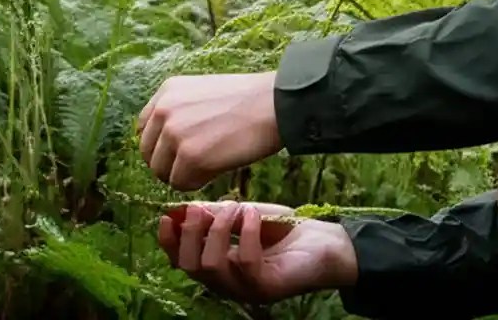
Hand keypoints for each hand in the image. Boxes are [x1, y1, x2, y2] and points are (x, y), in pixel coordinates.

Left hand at [138, 72, 282, 189]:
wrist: (277, 104)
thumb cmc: (252, 100)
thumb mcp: (206, 92)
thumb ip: (181, 111)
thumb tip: (169, 141)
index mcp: (167, 92)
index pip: (145, 129)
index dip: (162, 145)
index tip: (182, 151)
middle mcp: (164, 110)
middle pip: (149, 154)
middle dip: (171, 163)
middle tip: (199, 164)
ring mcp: (174, 134)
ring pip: (163, 172)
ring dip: (184, 174)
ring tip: (212, 165)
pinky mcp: (189, 157)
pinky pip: (181, 183)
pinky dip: (198, 182)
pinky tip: (218, 168)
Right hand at [158, 201, 357, 303]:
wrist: (330, 243)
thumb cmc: (288, 230)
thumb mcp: (248, 217)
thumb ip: (219, 215)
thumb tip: (185, 209)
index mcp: (219, 267)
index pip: (182, 261)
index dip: (169, 241)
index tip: (167, 215)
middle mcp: (228, 283)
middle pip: (190, 267)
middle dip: (190, 234)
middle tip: (203, 208)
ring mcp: (247, 289)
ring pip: (211, 268)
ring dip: (219, 230)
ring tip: (236, 208)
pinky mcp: (267, 288)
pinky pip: (245, 262)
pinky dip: (246, 234)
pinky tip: (255, 215)